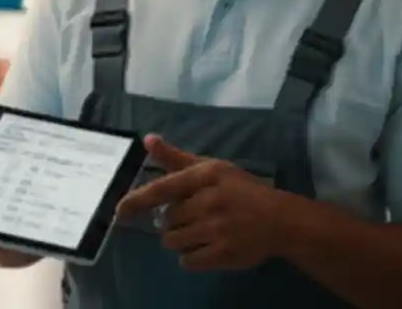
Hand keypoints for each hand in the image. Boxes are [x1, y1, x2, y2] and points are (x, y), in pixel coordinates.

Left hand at [116, 135, 289, 272]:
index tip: (120, 211)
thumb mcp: (211, 168)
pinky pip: (188, 261)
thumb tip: (147, 139)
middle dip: (175, 221)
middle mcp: (210, 201)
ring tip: (201, 232)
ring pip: (174, 242)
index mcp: (205, 176)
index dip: (138, 200)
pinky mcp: (225, 253)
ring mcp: (218, 229)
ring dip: (180, 240)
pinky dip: (191, 258)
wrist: (281, 220)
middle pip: (167, 220)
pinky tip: (206, 247)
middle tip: (195, 217)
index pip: (163, 188)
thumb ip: (176, 158)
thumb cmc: (241, 190)